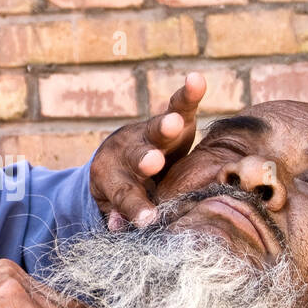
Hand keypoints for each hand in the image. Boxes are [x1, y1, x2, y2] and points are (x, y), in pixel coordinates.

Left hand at [89, 71, 206, 228]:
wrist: (122, 154)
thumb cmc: (122, 186)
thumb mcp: (114, 203)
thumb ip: (117, 213)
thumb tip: (119, 228)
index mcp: (111, 177)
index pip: (123, 193)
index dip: (135, 207)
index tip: (148, 220)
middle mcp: (128, 152)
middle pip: (137, 157)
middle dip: (145, 160)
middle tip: (152, 163)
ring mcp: (149, 134)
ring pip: (156, 130)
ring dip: (165, 126)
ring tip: (173, 123)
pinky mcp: (172, 118)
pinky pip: (179, 105)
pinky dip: (188, 93)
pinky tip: (196, 80)